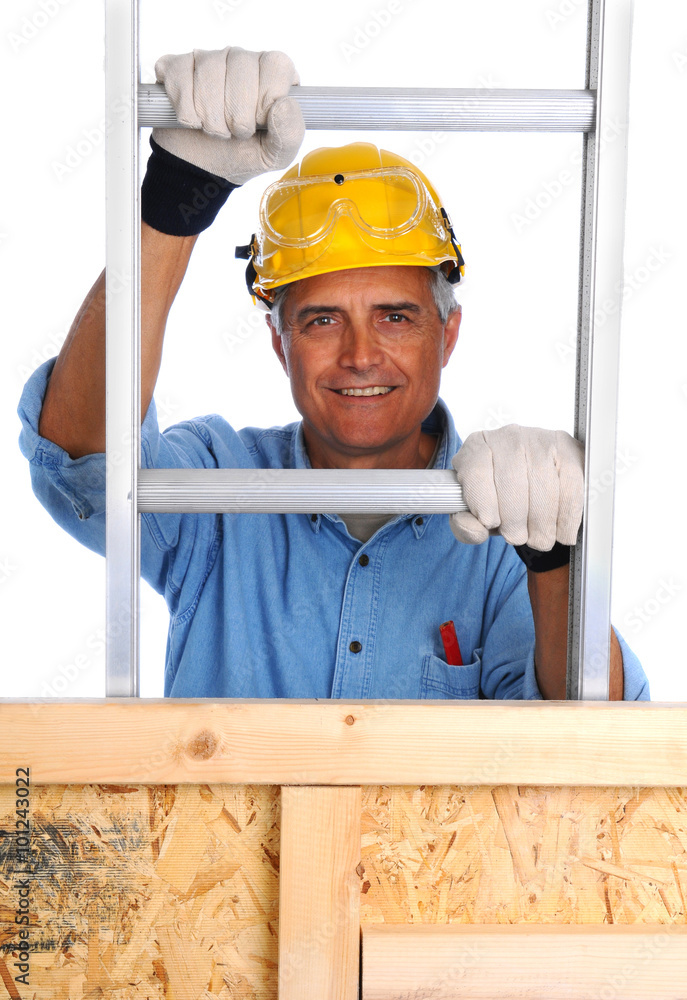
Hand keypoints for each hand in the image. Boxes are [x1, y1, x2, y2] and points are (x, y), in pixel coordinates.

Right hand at [152, 46, 304, 184]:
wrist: (200, 169)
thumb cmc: (240, 155)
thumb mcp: (274, 156)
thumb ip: (290, 134)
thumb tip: (285, 105)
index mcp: (272, 74)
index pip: (276, 64)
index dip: (266, 97)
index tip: (259, 122)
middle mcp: (242, 60)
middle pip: (241, 65)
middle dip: (236, 113)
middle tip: (235, 132)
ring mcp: (208, 59)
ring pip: (209, 71)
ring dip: (210, 116)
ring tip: (214, 129)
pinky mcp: (177, 66)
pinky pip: (180, 76)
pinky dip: (186, 110)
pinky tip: (193, 121)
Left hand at [449, 425, 583, 549]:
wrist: (528, 480)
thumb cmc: (497, 497)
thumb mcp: (473, 512)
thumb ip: (466, 525)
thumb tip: (476, 530)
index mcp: (477, 448)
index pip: (476, 473)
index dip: (484, 505)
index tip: (491, 523)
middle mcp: (508, 438)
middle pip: (513, 483)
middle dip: (516, 521)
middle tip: (518, 537)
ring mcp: (540, 440)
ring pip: (544, 487)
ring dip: (543, 524)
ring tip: (539, 538)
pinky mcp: (568, 449)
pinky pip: (571, 487)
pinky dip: (567, 517)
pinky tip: (561, 532)